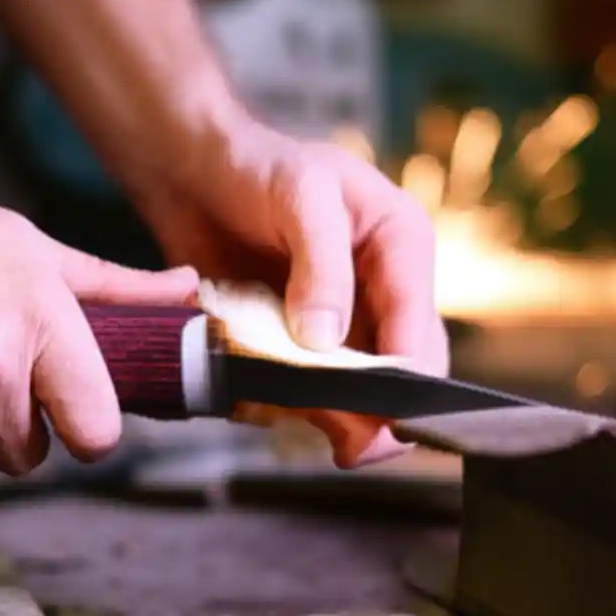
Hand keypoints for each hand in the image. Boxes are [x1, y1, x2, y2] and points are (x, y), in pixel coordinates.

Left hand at [136, 117, 447, 468]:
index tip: (381, 423)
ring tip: (282, 410)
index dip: (405, 382)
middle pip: (397, 375)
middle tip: (349, 449)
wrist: (195, 174)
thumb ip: (322, 267)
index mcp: (402, 247)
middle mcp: (381, 292)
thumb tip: (328, 342)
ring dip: (323, 415)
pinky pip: (301, 392)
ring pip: (350, 393)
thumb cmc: (258, 166)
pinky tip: (252, 397)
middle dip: (373, 413)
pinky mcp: (296, 344)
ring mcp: (339, 323)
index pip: (420, 329)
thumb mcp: (301, 196)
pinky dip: (281, 404)